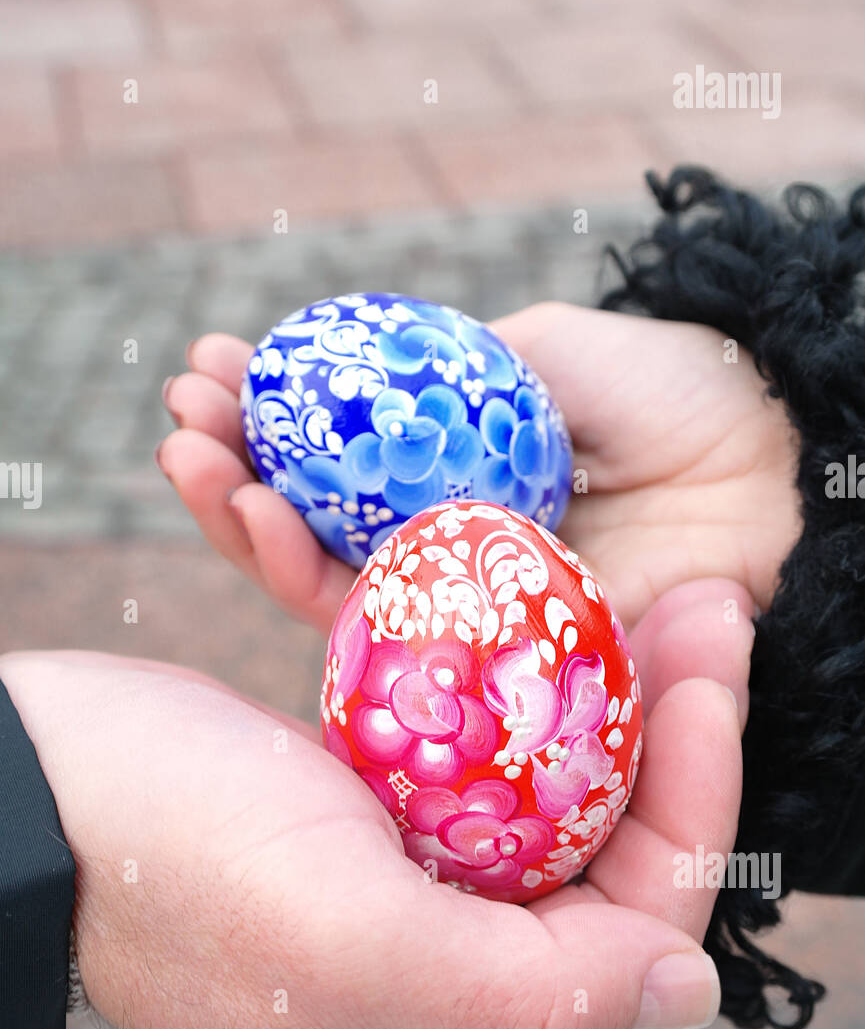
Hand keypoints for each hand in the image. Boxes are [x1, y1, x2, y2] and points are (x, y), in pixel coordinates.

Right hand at [0, 578, 750, 1028]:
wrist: (28, 784)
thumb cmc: (165, 859)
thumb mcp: (339, 943)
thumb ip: (522, 995)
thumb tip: (685, 993)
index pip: (635, 924)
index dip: (696, 795)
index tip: (714, 663)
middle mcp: (445, 972)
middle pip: (606, 847)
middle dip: (665, 724)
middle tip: (702, 604)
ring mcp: (407, 888)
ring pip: (550, 789)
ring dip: (599, 687)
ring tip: (641, 586)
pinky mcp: (371, 814)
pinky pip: (477, 749)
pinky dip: (511, 680)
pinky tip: (541, 605)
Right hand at [157, 305, 799, 633]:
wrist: (761, 464)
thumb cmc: (668, 397)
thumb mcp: (536, 355)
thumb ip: (440, 372)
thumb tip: (348, 376)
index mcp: (453, 485)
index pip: (334, 466)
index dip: (267, 421)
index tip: (214, 368)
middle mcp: (445, 560)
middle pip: (313, 530)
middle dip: (232, 471)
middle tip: (176, 411)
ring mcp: (457, 621)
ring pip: (324, 586)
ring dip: (243, 517)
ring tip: (184, 446)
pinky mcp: (478, 674)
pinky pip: (377, 634)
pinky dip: (304, 573)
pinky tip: (254, 508)